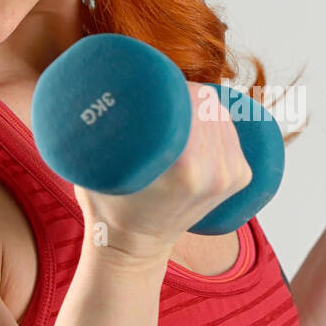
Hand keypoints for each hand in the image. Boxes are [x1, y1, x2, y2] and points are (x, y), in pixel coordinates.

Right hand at [75, 83, 251, 262]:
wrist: (136, 247)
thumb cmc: (107, 204)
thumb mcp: (94, 165)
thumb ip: (94, 127)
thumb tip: (86, 81)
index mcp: (185, 169)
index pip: (192, 100)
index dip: (172, 81)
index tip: (150, 78)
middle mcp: (215, 173)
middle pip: (210, 104)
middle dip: (185, 89)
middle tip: (158, 88)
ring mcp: (231, 177)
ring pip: (223, 115)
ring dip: (203, 103)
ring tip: (174, 104)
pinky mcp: (240, 178)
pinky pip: (233, 133)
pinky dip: (218, 120)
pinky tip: (200, 117)